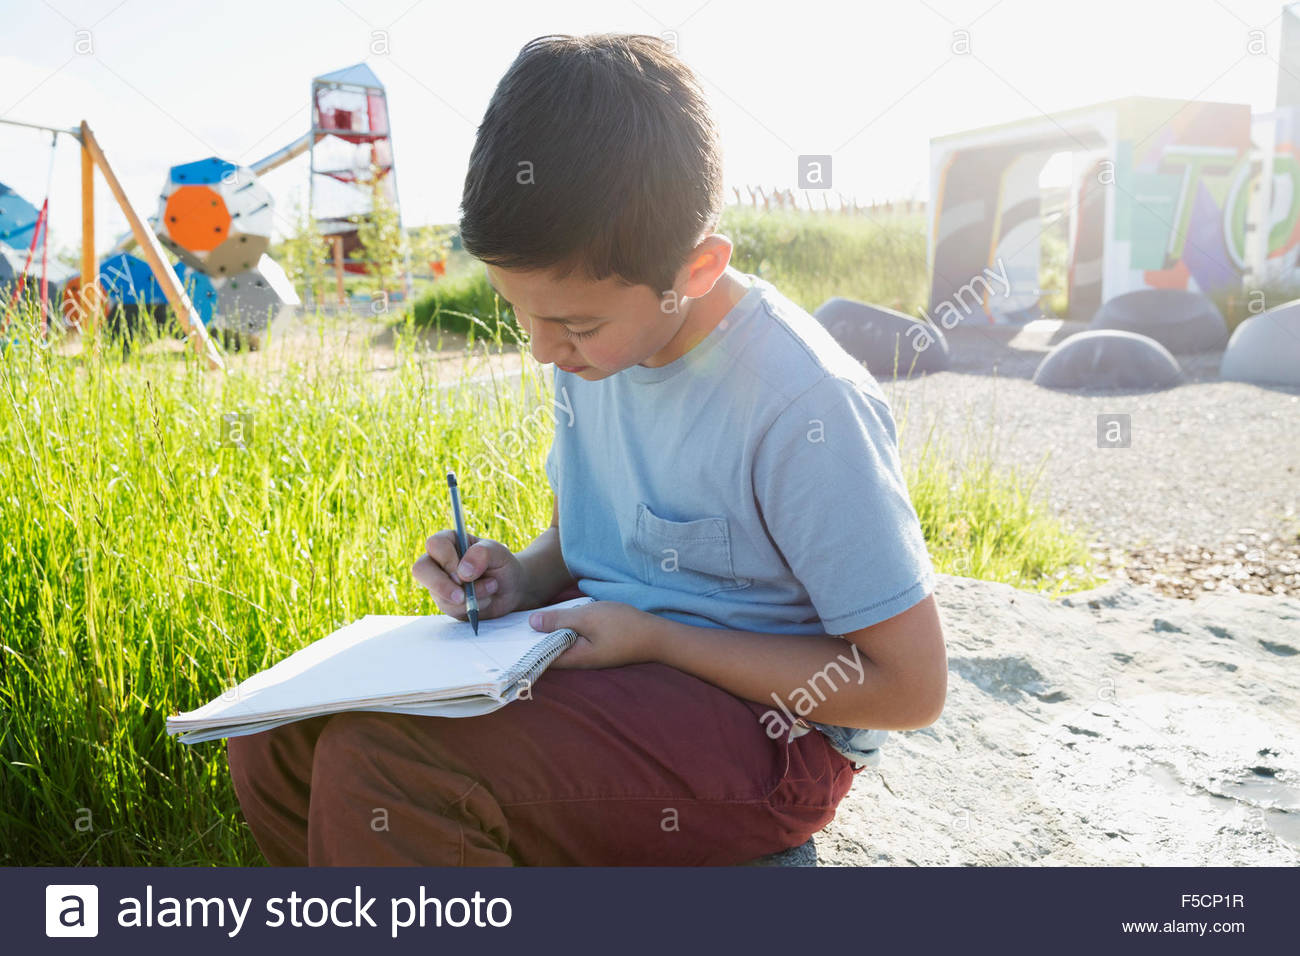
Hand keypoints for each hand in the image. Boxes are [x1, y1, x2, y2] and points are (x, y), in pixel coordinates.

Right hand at [412, 531, 527, 620]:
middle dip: (441, 585)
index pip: (435, 545)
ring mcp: (439, 582)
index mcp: (449, 541)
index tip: (465, 572)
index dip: (447, 559)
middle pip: (420, 569)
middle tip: (461, 596)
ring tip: (491, 588)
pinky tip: (486, 600)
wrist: (511, 588)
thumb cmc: (502, 564)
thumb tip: (462, 572)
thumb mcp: (499, 553)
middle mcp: (439, 561)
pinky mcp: (445, 601)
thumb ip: (482, 554)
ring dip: (468, 597)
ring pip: (437, 593)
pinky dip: (469, 607)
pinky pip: (448, 608)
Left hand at [529, 601, 662, 668]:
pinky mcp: (597, 648)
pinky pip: (573, 641)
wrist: (657, 636)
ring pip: (561, 646)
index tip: (508, 633)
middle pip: (548, 652)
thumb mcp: (587, 617)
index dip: (523, 647)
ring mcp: (589, 656)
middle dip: (533, 639)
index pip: (539, 658)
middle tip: (516, 622)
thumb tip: (532, 623)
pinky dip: (563, 631)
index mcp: (573, 659)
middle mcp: (579, 662)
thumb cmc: (623, 626)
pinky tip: (559, 619)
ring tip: (532, 618)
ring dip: (549, 634)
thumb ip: (559, 620)